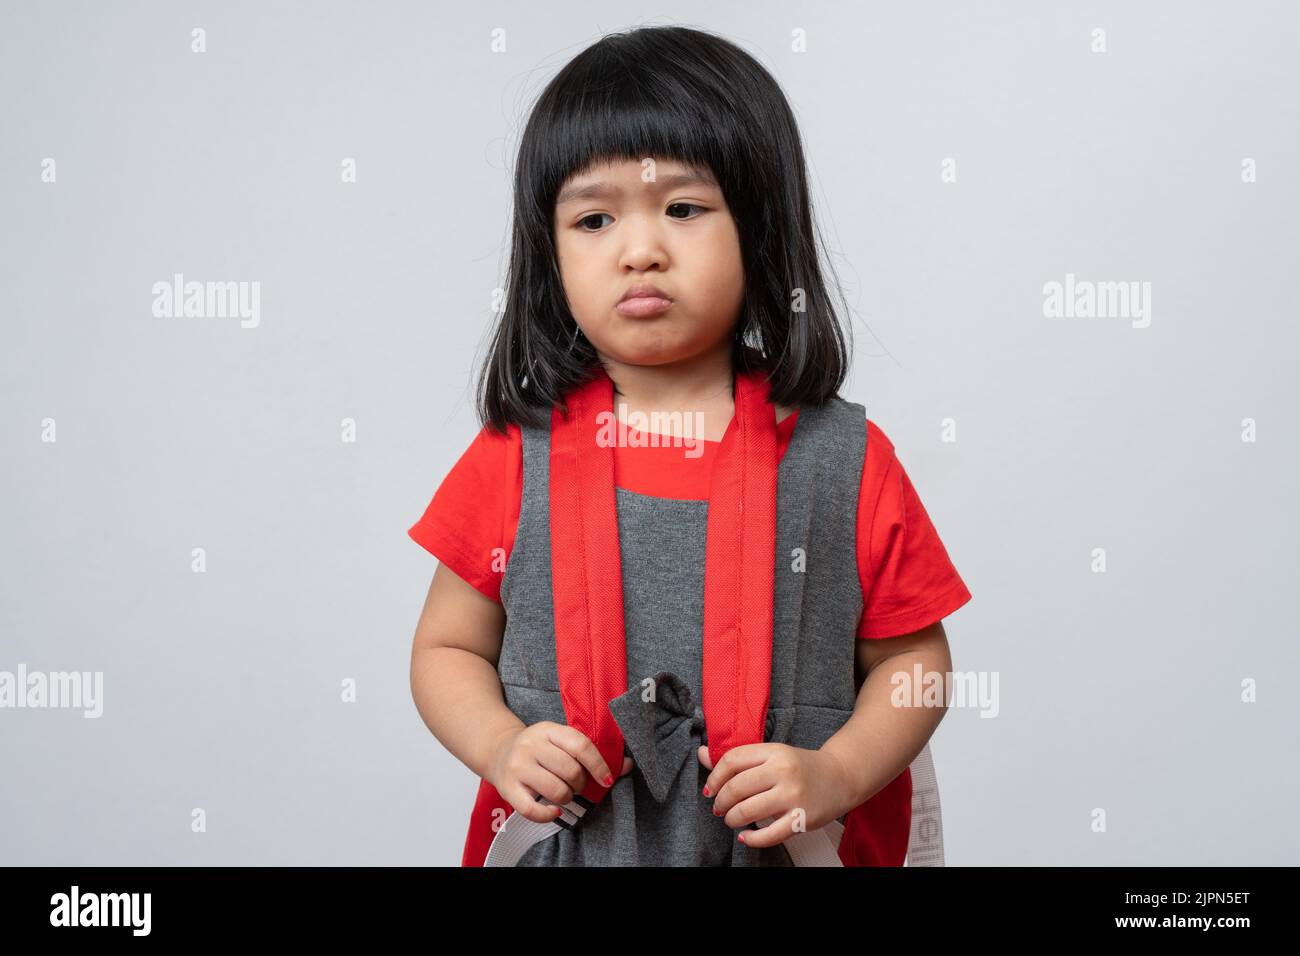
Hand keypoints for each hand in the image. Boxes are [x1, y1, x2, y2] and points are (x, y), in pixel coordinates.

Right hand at [488, 722, 634, 822]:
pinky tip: (554, 811)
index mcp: (549, 730)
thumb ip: (591, 752)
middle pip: (570, 771)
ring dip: (567, 797)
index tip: (607, 779)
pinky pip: (532, 809)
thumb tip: (628, 765)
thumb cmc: (538, 749)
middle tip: (577, 785)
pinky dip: (548, 814)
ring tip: (564, 793)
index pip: (581, 746)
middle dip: (580, 784)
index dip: (599, 765)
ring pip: (556, 790)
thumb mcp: (560, 742)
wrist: (498, 750)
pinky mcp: (508, 787)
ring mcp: (518, 767)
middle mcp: (531, 746)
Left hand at [698, 743, 855, 848]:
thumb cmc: (801, 766)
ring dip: (732, 819)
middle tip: (719, 808)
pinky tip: (746, 837)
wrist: (841, 777)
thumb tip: (702, 754)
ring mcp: (793, 795)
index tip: (710, 789)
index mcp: (774, 752)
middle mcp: (783, 771)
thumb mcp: (771, 755)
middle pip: (737, 787)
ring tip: (732, 820)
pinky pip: (769, 835)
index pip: (733, 760)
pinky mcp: (802, 818)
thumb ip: (738, 757)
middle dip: (721, 802)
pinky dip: (752, 839)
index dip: (715, 776)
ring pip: (748, 811)